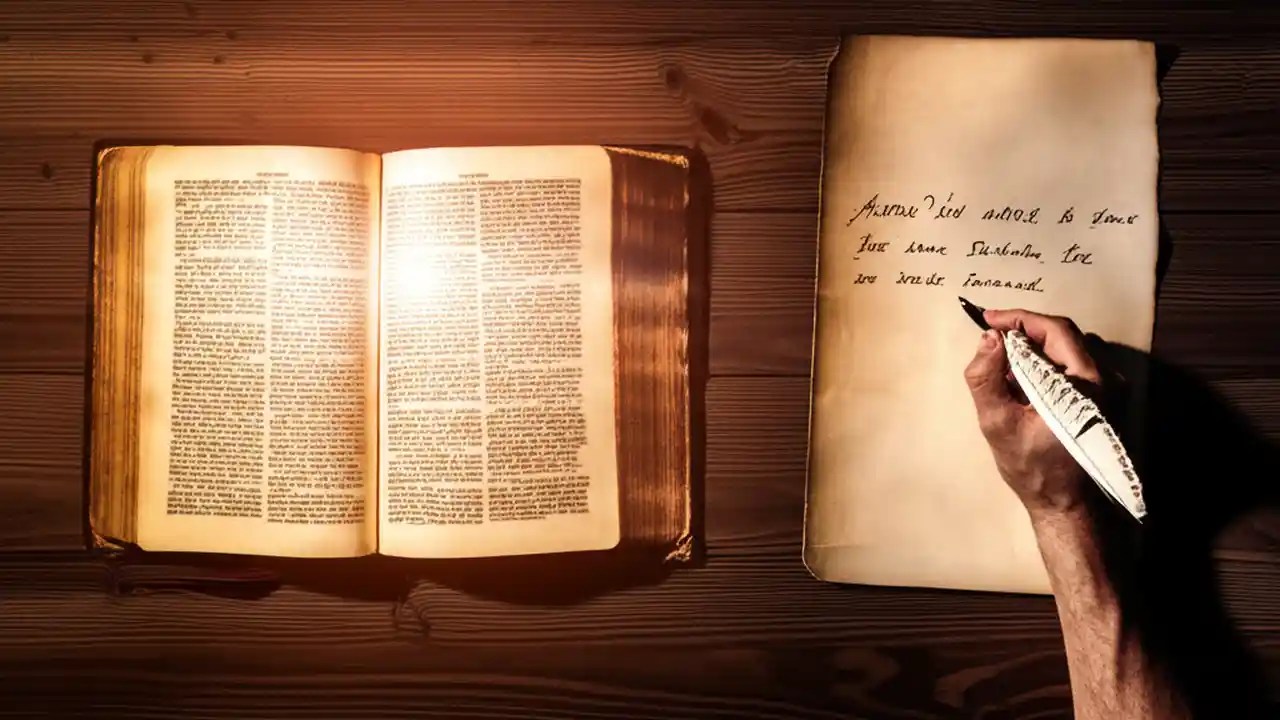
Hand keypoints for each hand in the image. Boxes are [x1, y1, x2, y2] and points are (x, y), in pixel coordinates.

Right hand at [964, 309, 1102, 516]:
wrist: (1068, 504)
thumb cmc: (1032, 468)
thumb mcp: (998, 423)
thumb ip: (986, 378)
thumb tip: (990, 338)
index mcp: (1087, 384)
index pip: (1054, 329)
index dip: (1019, 319)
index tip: (988, 320)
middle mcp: (1107, 380)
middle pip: (1063, 335)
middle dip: (1024, 332)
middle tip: (993, 338)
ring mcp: (1111, 389)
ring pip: (1068, 349)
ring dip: (1035, 348)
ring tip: (1006, 365)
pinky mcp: (1107, 399)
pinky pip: (1074, 365)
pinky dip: (1047, 364)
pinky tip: (1025, 383)